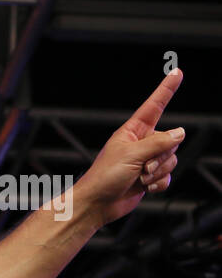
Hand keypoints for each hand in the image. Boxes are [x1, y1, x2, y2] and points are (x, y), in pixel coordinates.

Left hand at [73, 70, 184, 227]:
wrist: (97, 205)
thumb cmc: (104, 177)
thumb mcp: (132, 154)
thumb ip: (159, 142)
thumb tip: (179, 133)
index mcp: (132, 132)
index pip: (154, 106)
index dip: (166, 90)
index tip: (176, 73)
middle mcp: (141, 144)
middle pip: (170, 140)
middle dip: (161, 156)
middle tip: (142, 167)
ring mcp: (146, 161)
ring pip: (171, 160)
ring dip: (158, 172)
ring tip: (140, 178)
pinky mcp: (149, 178)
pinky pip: (167, 177)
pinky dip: (158, 184)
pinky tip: (145, 188)